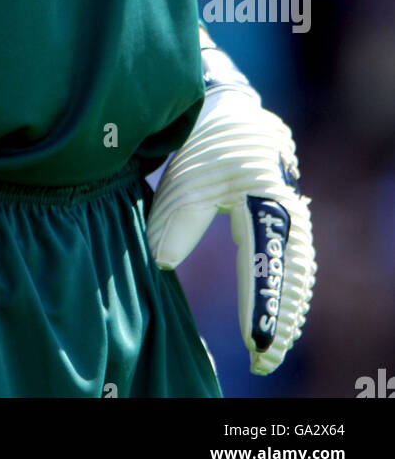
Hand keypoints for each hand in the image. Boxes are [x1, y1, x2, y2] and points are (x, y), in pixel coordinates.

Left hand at [146, 85, 315, 373]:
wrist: (221, 103)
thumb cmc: (197, 141)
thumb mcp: (182, 180)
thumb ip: (175, 225)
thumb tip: (163, 265)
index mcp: (261, 192)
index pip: (264, 261)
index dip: (260, 304)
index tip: (255, 342)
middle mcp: (284, 201)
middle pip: (290, 269)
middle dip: (279, 314)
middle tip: (265, 355)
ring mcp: (288, 202)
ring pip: (296, 263)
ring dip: (287, 303)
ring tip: (272, 343)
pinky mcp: (285, 206)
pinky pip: (294, 252)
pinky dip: (288, 283)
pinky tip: (279, 311)